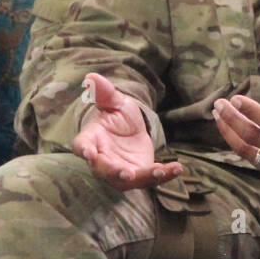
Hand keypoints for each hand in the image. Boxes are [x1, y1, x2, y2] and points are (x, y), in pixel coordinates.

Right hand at [73, 72, 182, 191]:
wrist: (131, 130)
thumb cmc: (117, 116)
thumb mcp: (115, 102)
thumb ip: (105, 93)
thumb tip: (91, 78)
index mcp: (92, 139)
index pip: (82, 146)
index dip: (84, 150)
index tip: (88, 153)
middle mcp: (102, 160)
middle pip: (103, 170)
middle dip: (114, 172)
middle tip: (127, 173)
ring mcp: (120, 170)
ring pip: (128, 180)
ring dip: (144, 177)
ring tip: (160, 171)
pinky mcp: (139, 174)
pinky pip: (150, 179)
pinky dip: (164, 175)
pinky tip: (177, 168)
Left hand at [213, 68, 259, 183]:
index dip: (251, 110)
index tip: (235, 98)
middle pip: (253, 136)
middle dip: (232, 119)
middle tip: (219, 104)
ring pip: (246, 149)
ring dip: (228, 132)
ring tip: (218, 115)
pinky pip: (249, 159)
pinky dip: (236, 144)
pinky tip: (229, 130)